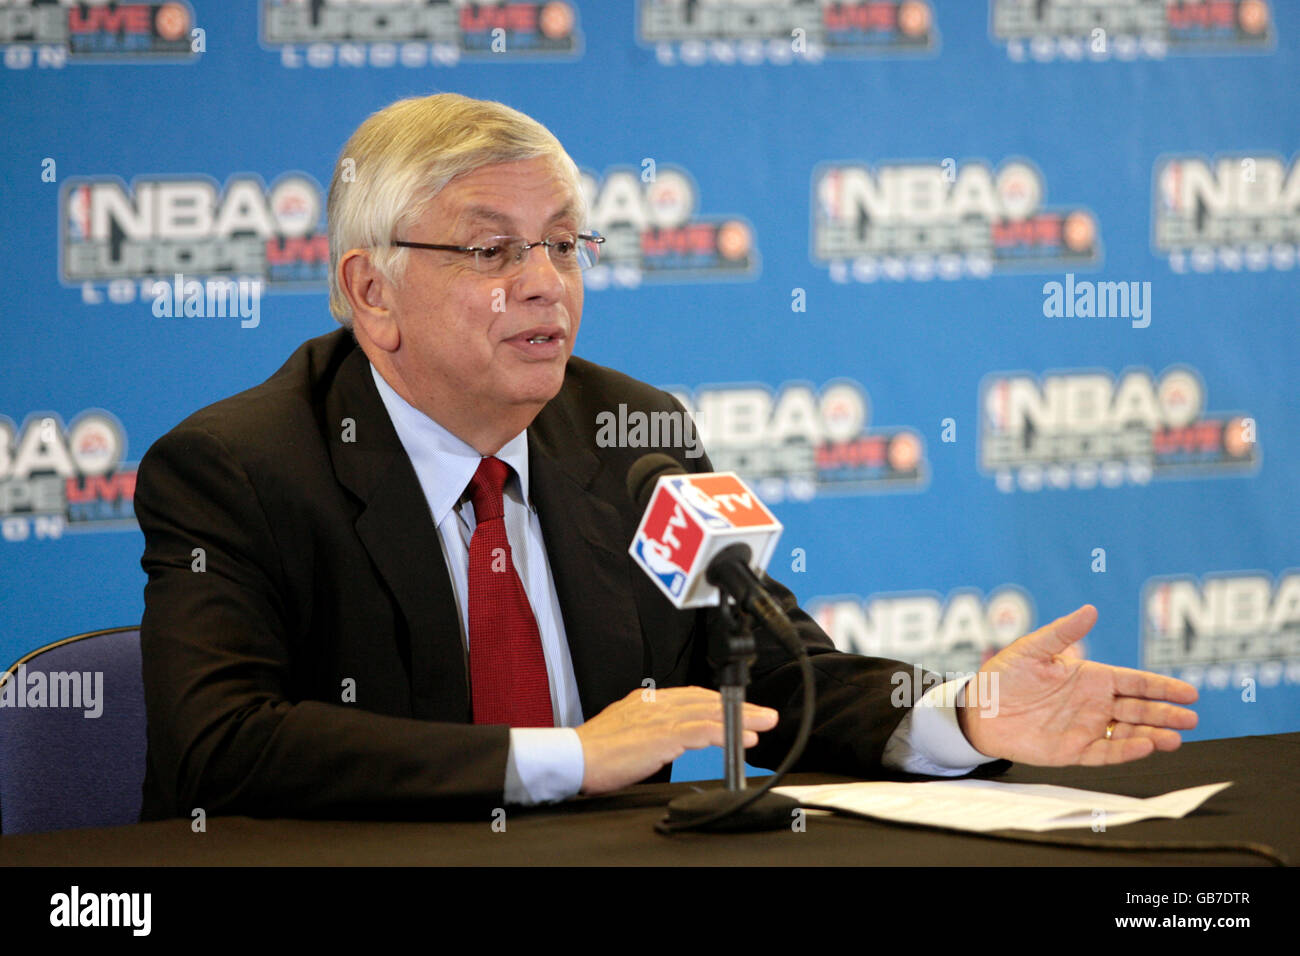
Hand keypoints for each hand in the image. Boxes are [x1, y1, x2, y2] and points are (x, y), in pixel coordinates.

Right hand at [574, 686, 778, 794]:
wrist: (573, 758)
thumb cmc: (593, 753)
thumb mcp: (626, 733)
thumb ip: (648, 731)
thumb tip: (667, 741)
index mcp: (647, 702)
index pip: (692, 697)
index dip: (719, 703)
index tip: (740, 709)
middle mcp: (656, 704)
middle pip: (707, 701)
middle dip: (739, 707)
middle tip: (765, 714)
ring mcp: (659, 718)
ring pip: (710, 713)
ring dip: (742, 718)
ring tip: (764, 724)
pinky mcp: (662, 736)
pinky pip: (701, 731)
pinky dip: (726, 733)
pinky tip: (743, 739)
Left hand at [957, 604, 1197, 765]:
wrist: (979, 710)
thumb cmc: (1005, 676)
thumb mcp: (1032, 648)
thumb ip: (1062, 632)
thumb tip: (1090, 610)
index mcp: (1090, 677)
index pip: (1135, 682)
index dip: (1161, 687)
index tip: (1189, 692)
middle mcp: (1094, 703)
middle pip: (1139, 709)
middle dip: (1166, 713)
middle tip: (1192, 717)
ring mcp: (1086, 727)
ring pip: (1129, 732)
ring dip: (1153, 734)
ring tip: (1175, 737)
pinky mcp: (1074, 750)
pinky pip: (1106, 752)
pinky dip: (1126, 751)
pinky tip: (1145, 746)